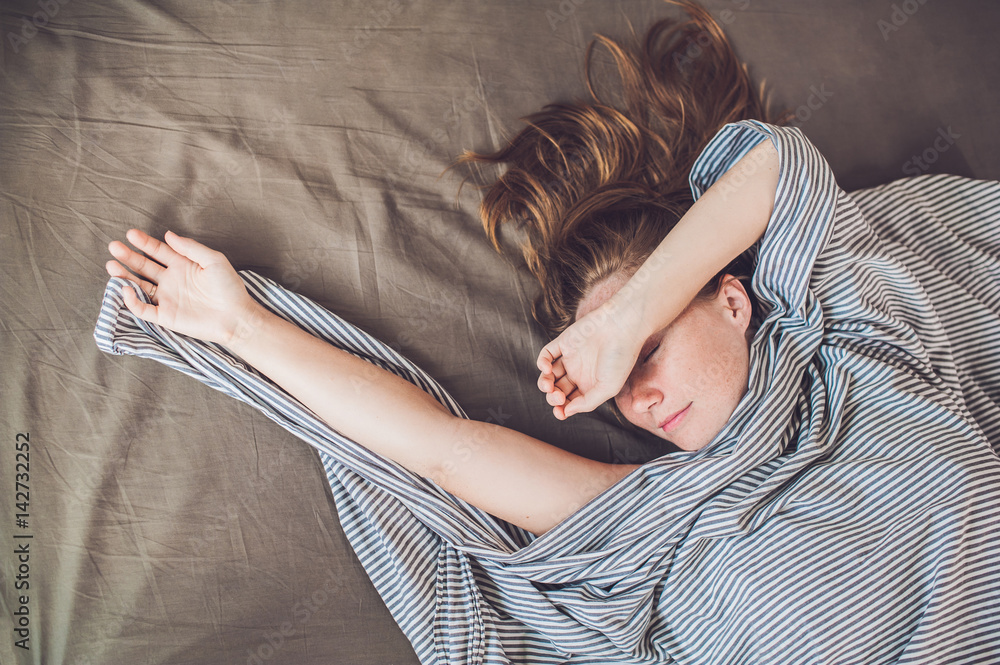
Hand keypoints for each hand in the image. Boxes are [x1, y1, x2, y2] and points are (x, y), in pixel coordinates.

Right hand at [105, 229, 260, 345]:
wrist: (236, 316)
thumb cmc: (229, 288)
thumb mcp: (214, 260)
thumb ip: (190, 248)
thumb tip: (168, 235)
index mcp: (183, 265)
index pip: (158, 251)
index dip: (145, 242)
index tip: (131, 234)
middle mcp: (172, 280)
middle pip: (144, 266)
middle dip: (129, 256)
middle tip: (114, 246)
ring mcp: (167, 298)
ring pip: (139, 285)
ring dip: (124, 275)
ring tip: (111, 264)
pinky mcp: (165, 316)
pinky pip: (143, 308)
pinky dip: (132, 300)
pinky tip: (126, 288)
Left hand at [536, 298, 645, 419]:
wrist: (621, 327)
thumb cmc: (620, 358)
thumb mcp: (608, 388)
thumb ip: (587, 403)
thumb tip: (567, 412)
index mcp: (591, 385)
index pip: (571, 401)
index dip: (563, 409)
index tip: (560, 413)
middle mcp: (579, 372)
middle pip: (558, 390)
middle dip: (554, 398)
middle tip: (558, 397)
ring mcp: (570, 357)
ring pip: (549, 375)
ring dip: (544, 384)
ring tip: (548, 386)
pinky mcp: (564, 343)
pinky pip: (546, 355)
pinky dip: (542, 363)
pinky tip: (546, 369)